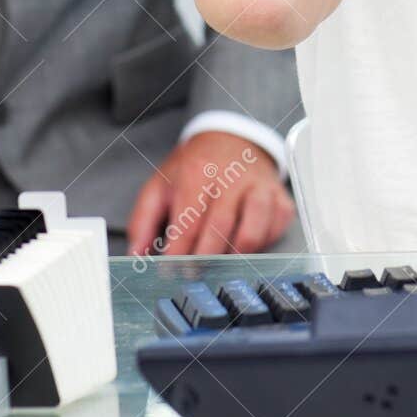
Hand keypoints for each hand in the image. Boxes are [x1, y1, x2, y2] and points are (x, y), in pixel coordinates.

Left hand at [127, 130, 294, 256]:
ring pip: (253, 231)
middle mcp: (233, 177)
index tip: (169, 270)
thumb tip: (137, 255)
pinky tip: (243, 247)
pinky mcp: (279, 198)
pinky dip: (261, 246)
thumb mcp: (160, 185)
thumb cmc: (194, 168)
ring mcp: (260, 187)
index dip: (178, 252)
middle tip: (192, 275)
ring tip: (219, 264)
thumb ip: (142, 221)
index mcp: (199, 171)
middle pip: (220, 228)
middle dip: (204, 258)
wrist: (231, 140)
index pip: (189, 221)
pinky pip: (274, 230)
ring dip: (234, 255)